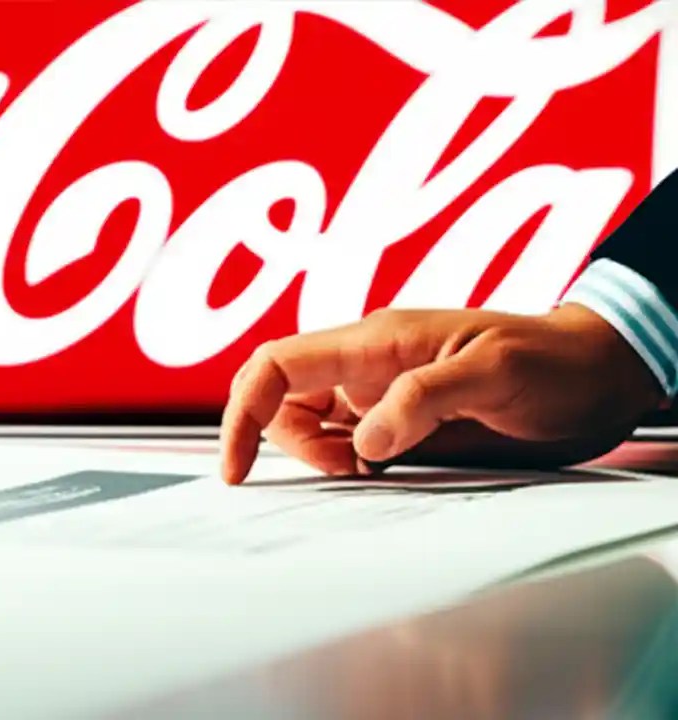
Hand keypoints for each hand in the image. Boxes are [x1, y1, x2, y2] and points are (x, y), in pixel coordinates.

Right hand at [221, 304, 665, 484]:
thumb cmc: (552, 361)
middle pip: (280, 397)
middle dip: (283, 441)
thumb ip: (423, 399)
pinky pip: (343, 440)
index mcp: (376, 342)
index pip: (278, 366)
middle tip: (343, 472)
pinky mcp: (398, 419)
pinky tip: (381, 470)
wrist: (597, 374)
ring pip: (306, 422)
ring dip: (319, 456)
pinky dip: (342, 464)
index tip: (235, 468)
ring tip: (374, 470)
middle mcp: (366, 365)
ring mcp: (380, 392)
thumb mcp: (494, 372)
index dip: (244, 414)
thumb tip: (363, 442)